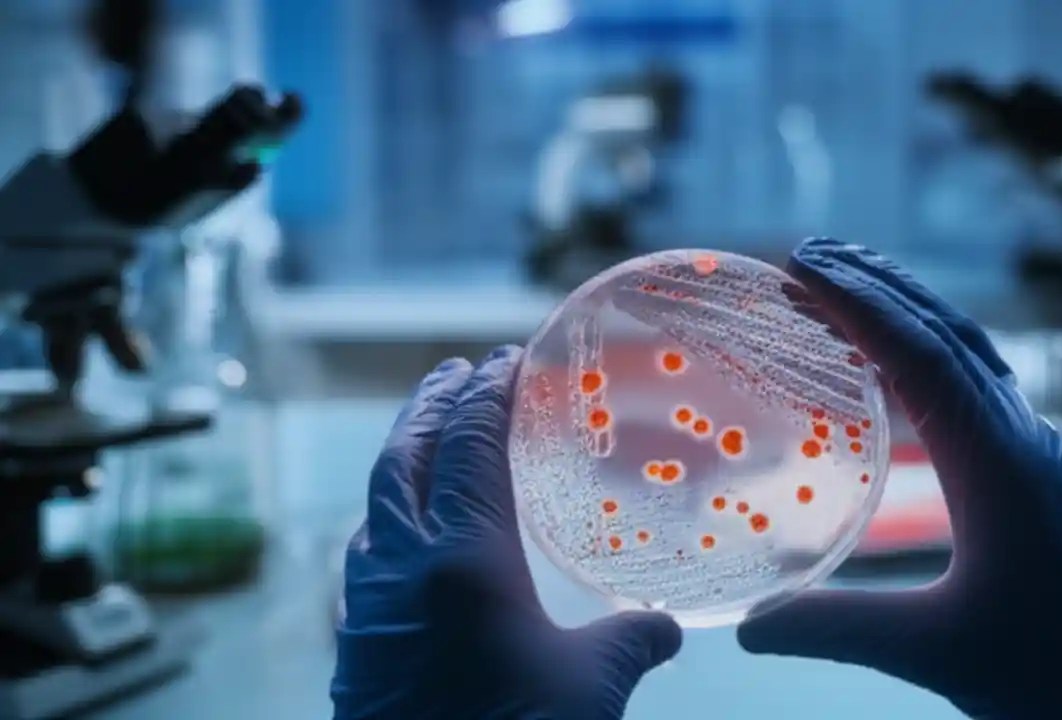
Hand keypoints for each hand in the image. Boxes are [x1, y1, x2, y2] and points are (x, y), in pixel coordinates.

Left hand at [332, 347, 681, 719]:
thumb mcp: (589, 689)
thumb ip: (631, 643)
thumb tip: (666, 628)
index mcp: (463, 559)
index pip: (469, 448)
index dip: (487, 395)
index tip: (504, 359)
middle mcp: (404, 567)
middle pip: (405, 458)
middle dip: (431, 404)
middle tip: (454, 371)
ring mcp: (369, 605)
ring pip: (377, 503)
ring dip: (402, 455)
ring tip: (427, 431)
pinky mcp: (357, 645)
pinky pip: (367, 555)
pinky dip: (388, 517)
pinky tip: (405, 536)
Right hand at [737, 239, 1061, 718]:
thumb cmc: (1056, 672)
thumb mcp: (936, 654)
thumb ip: (837, 631)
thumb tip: (749, 625)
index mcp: (997, 462)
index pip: (921, 355)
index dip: (858, 303)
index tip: (802, 265)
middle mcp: (1022, 437)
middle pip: (947, 332)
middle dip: (877, 284)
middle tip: (808, 251)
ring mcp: (1036, 448)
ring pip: (968, 350)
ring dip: (906, 307)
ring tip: (846, 279)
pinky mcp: (1039, 468)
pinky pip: (979, 382)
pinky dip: (929, 349)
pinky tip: (898, 362)